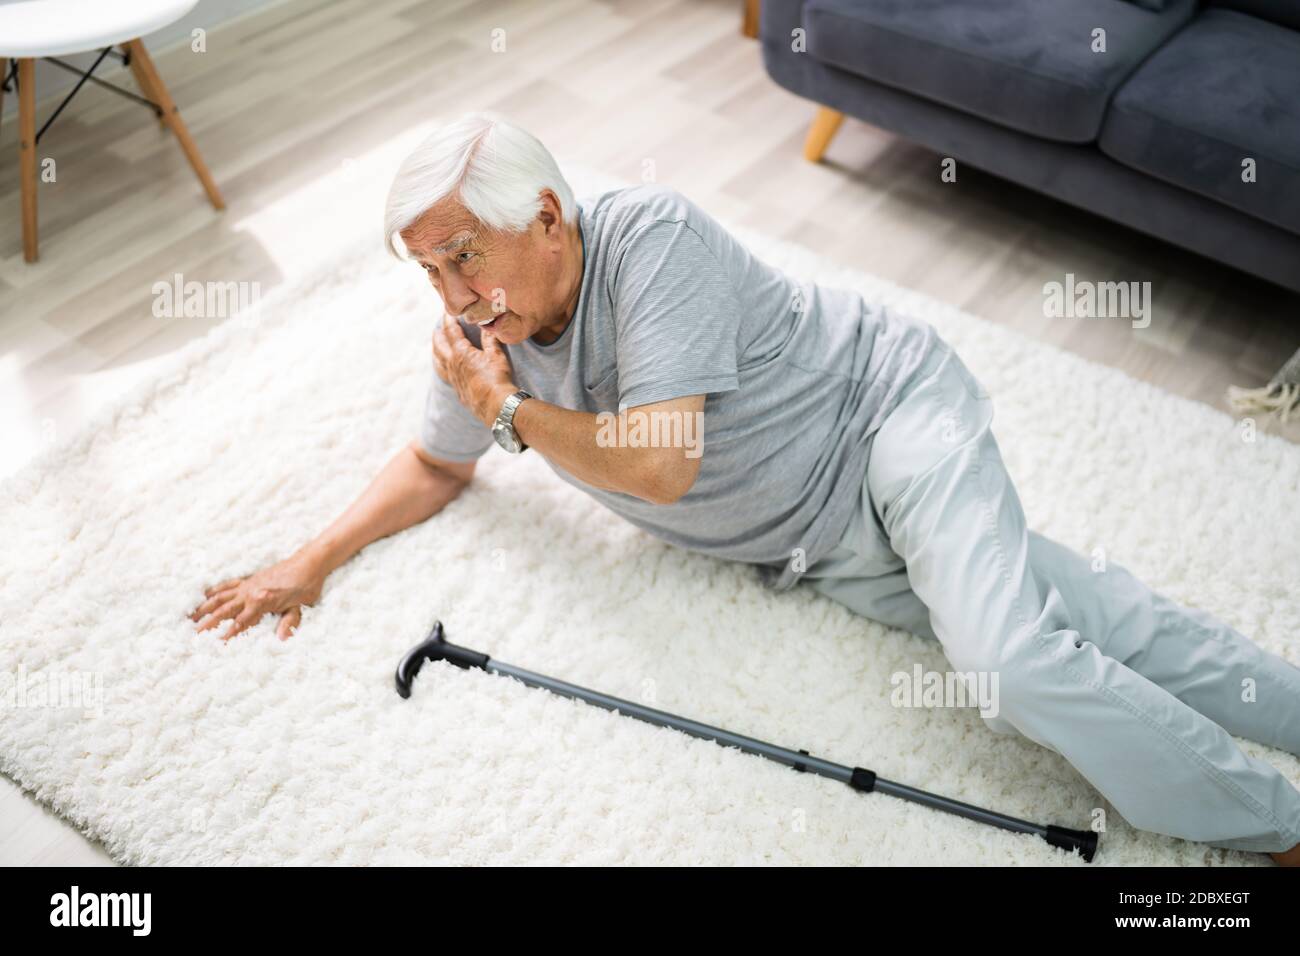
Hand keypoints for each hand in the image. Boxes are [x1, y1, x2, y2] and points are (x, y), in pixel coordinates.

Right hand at [189, 551, 323, 640]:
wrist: (307, 563)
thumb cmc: (306, 586)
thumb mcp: (301, 607)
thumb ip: (289, 622)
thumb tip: (283, 638)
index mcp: (262, 602)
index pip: (241, 622)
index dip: (228, 634)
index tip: (215, 645)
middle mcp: (250, 593)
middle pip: (224, 610)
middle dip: (208, 623)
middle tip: (193, 635)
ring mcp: (247, 585)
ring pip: (220, 597)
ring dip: (205, 607)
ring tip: (190, 618)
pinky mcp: (249, 579)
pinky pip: (227, 585)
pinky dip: (214, 590)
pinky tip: (204, 595)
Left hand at [431, 315, 517, 425]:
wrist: (496, 405)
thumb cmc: (497, 378)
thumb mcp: (496, 355)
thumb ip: (489, 339)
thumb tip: (487, 325)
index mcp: (461, 353)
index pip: (451, 331)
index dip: (448, 320)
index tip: (446, 312)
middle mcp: (453, 365)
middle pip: (439, 346)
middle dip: (438, 334)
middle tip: (437, 328)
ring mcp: (453, 379)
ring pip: (438, 362)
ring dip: (436, 352)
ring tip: (435, 347)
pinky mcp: (458, 391)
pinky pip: (445, 376)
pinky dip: (441, 368)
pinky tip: (445, 370)